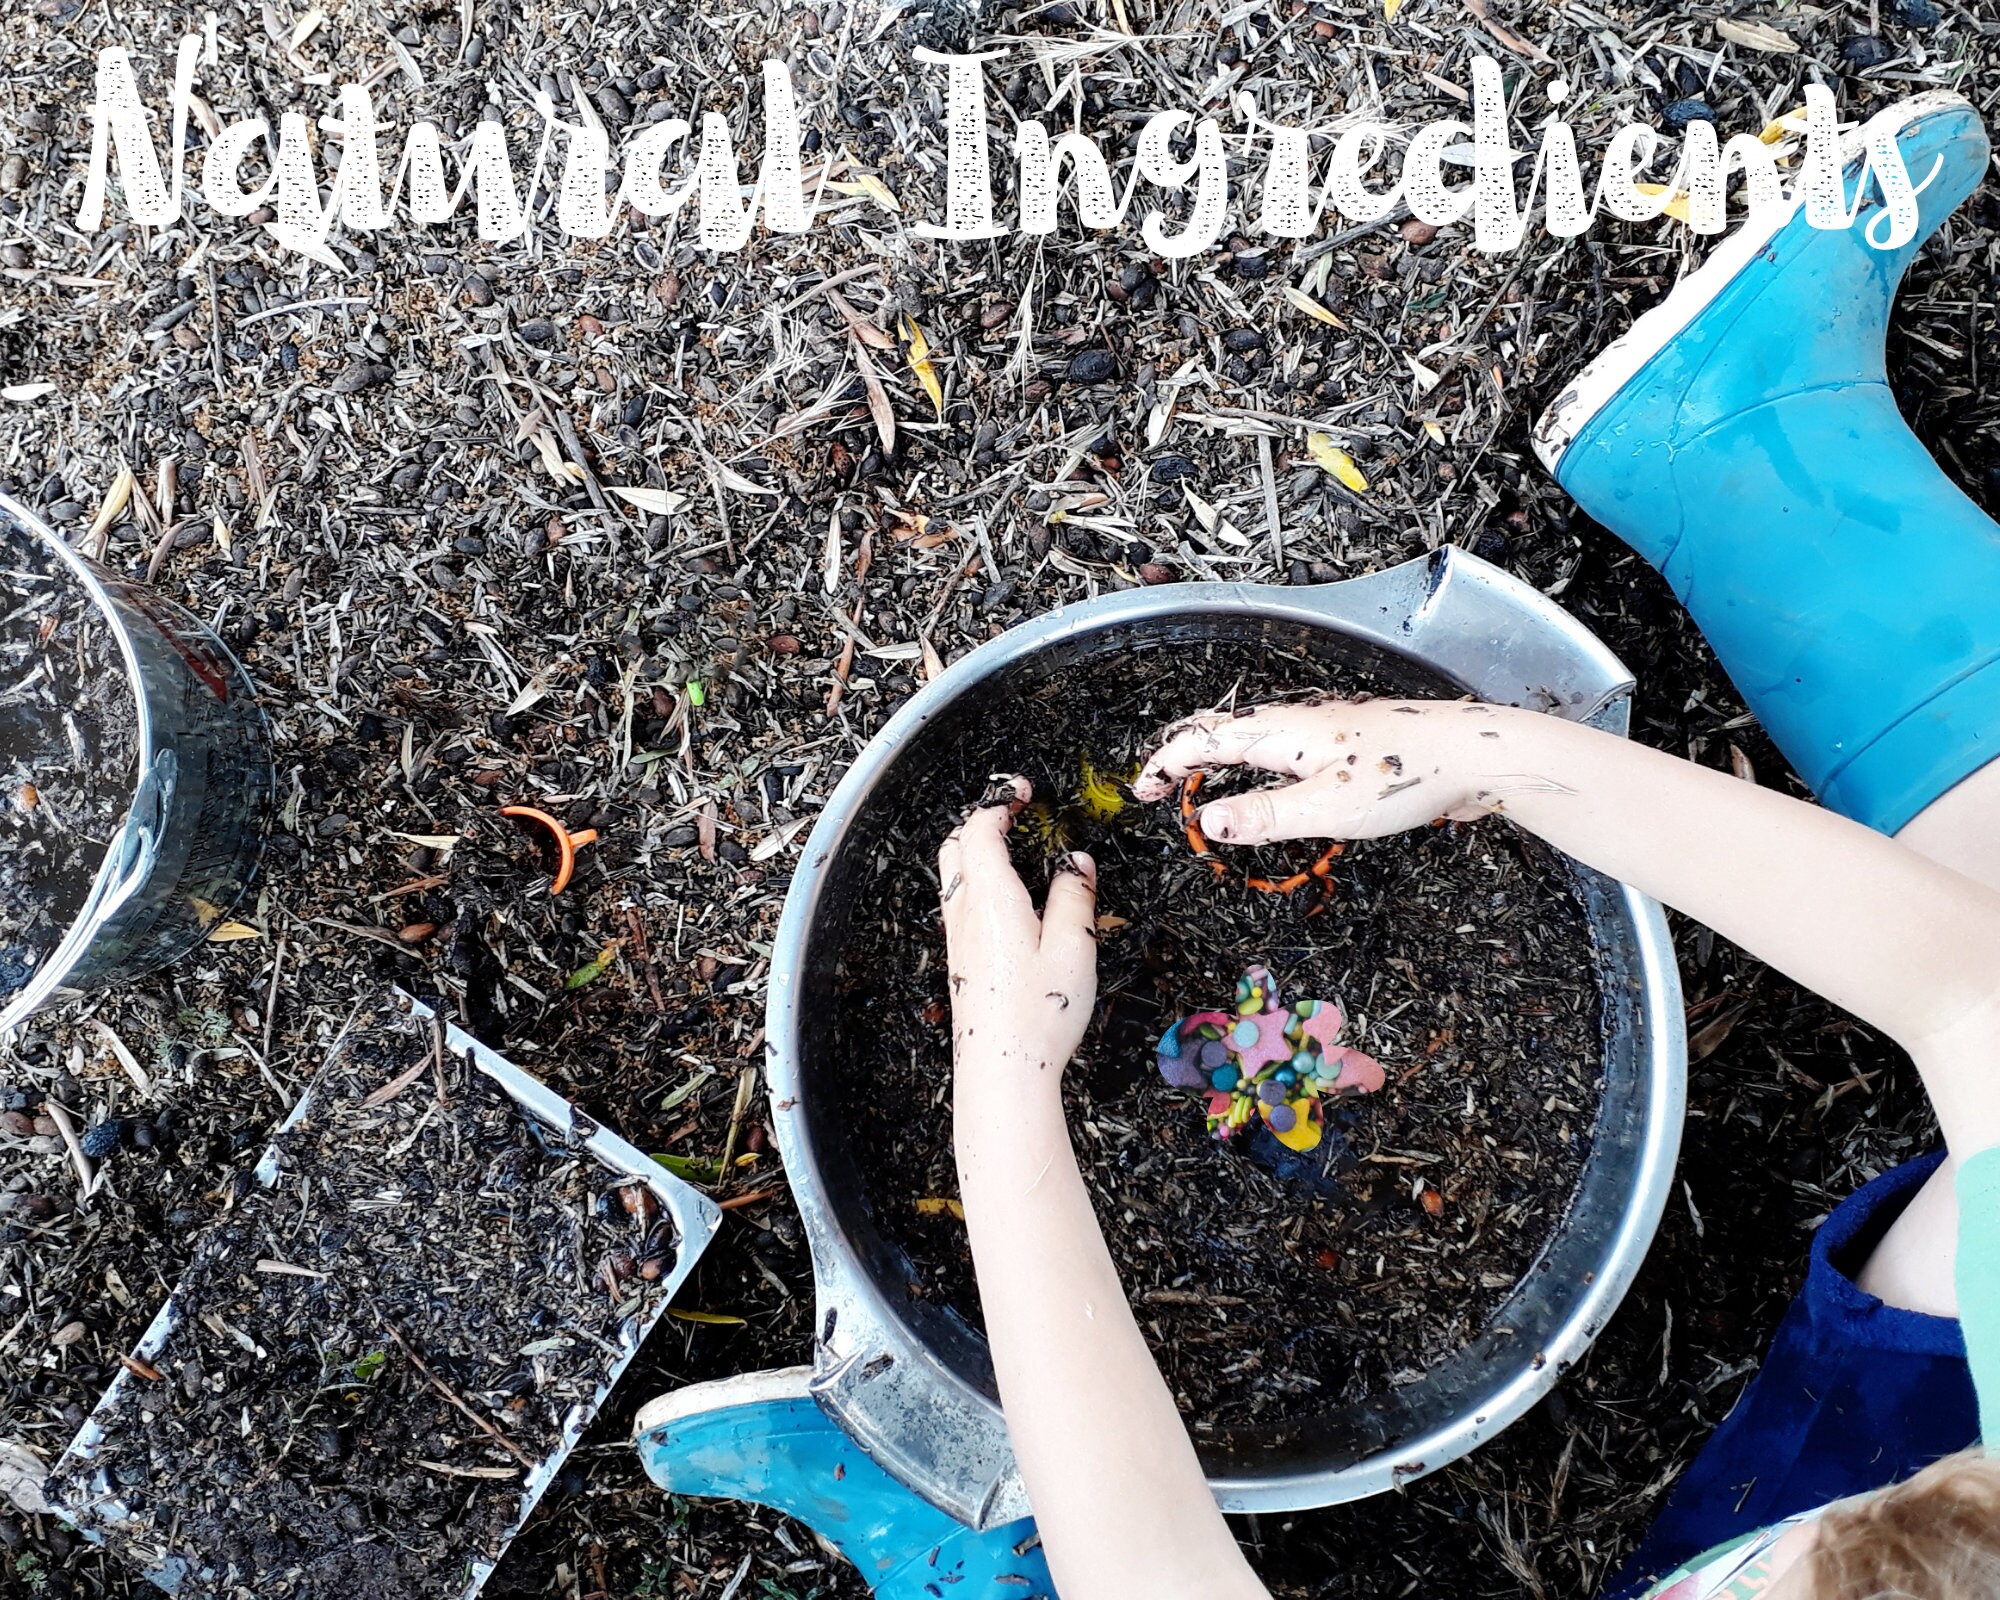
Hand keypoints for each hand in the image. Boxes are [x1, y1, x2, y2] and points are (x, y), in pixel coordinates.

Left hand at [938, 778, 1098, 1086]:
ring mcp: (958, 936)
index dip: (999, 802)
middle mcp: (966, 912)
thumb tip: (1076, 864)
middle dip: (981, 821)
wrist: (1002, 1069)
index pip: (981, 829)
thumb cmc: (1037, 1015)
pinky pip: (962, 903)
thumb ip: (1073, 896)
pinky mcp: (961, 958)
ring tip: (1013, 851)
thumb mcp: (1074, 946)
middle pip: (955, 846)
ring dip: (976, 851)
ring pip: (955, 875)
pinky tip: (1009, 901)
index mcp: (992, 898)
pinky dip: (979, 883)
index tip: (1022, 793)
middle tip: (1014, 815)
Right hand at [1132, 700, 1506, 844]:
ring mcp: (1327, 731)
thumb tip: (1209, 823)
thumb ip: (1266, 816)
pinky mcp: (1351, 745)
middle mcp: (1300, 723)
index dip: (1169, 764)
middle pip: (1227, 731)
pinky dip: (1259, 765)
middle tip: (1162, 788)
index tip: (1143, 790)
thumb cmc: (1407, 777)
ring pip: (1258, 738)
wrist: (1479, 755)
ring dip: (1222, 759)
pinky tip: (1273, 787)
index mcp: (1285, 732)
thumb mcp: (1328, 808)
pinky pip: (1288, 750)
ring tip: (1203, 786)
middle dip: (1187, 756)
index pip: (1207, 741)